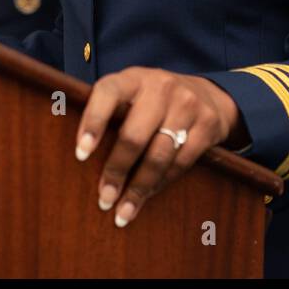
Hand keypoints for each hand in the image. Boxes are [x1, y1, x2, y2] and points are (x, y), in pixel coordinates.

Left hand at [74, 67, 244, 227]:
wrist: (208, 95)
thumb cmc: (154, 99)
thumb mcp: (133, 91)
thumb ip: (111, 110)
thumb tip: (80, 151)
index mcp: (133, 78)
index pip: (107, 93)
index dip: (92, 123)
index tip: (80, 155)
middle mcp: (161, 87)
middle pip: (134, 135)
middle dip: (116, 171)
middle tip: (104, 198)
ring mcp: (187, 104)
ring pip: (159, 154)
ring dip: (139, 187)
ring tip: (124, 210)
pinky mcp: (207, 125)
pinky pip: (181, 162)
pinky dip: (162, 183)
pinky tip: (148, 195)